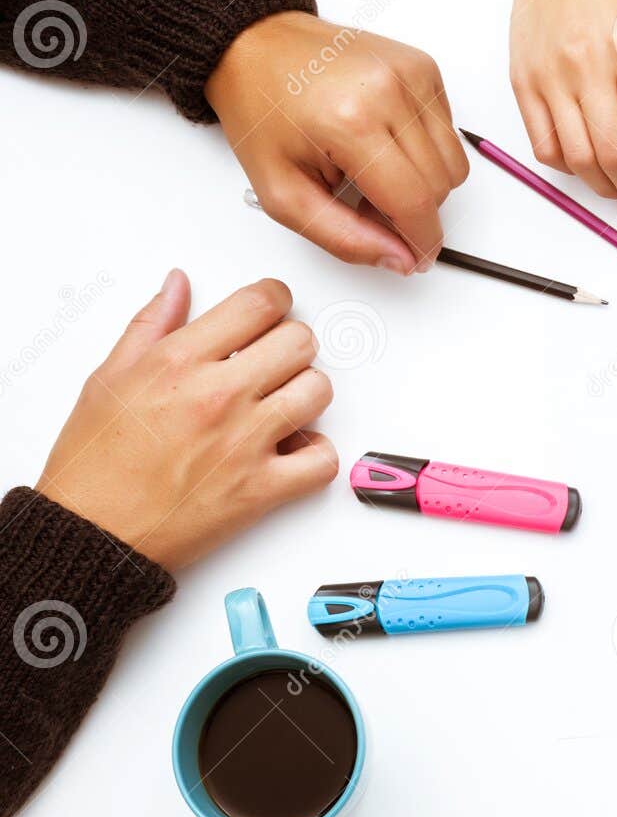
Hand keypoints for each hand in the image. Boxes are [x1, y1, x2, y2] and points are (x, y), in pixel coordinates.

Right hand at [37, 270, 338, 568]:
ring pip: (319, 391)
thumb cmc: (96, 462)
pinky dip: (317, 455)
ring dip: (307, 394)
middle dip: (291, 346)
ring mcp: (246, 442)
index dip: (274, 300)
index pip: (259, 304)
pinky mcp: (262, 488)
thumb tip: (178, 285)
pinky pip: (323, 460)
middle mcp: (218, 395)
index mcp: (180, 361)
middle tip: (274, 362)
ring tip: (282, 404)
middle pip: (299, 342)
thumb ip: (151, 324)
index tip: (272, 311)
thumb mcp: (109, 377)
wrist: (94, 531)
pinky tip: (293, 451)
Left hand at [205, 12, 468, 273]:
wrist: (254, 46)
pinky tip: (386, 143)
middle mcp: (389, 91)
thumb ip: (345, 238)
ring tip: (377, 174)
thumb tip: (402, 259)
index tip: (417, 257)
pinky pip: (448, 133)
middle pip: (439, 186)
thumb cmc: (262, 111)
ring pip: (453, 163)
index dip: (421, 241)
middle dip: (413, 212)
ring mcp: (411, 74)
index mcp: (350, 122)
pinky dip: (425, 150)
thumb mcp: (283, 194)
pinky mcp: (422, 66)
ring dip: (424, 183)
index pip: (414, 202)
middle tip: (369, 205)